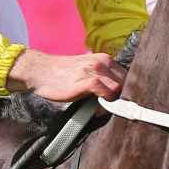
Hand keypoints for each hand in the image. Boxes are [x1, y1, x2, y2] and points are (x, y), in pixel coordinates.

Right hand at [5, 49, 126, 100]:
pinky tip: (99, 109)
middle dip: (123, 97)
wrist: (40, 71)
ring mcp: (94, 71)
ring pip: (118, 88)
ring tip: (104, 110)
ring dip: (115, 102)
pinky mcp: (85, 82)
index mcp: (104, 59)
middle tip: (114, 109)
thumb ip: (102, 79)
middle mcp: (102, 62)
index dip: (128, 91)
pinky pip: (105, 92)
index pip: (128, 76)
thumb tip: (115, 97)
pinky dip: (106, 102)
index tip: (126, 103)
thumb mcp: (86, 71)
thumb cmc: (62, 74)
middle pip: (127, 83)